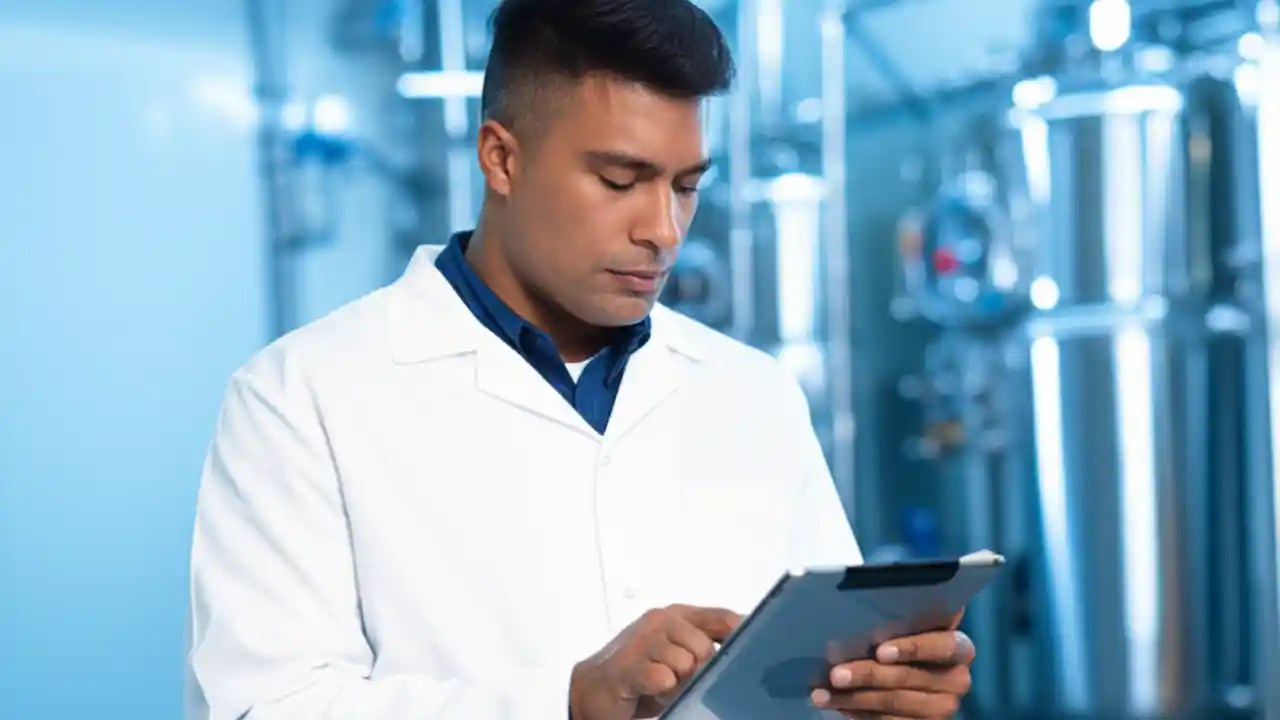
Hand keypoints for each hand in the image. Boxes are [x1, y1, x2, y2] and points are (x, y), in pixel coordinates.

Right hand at [570, 604, 740, 719]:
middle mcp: (660, 620)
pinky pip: (662, 677)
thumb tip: (747, 645)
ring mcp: (642, 641)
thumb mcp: (678, 654)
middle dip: (699, 670)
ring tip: (663, 687)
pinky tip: (652, 690)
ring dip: (678, 683)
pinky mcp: (627, 666)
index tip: (755, 655)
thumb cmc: (640, 672)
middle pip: (705, 646)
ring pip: (685, 662)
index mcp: (677, 614)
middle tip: (681, 681)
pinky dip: (663, 689)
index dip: (742, 637)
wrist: (591, 690)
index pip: (723, 618)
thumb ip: (706, 645)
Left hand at [812, 612, 974, 718]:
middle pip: (909, 677)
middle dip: (867, 674)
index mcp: (959, 646)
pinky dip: (858, 713)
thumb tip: (858, 603)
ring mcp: (943, 707)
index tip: (880, 651)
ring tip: (821, 693)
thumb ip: (897, 619)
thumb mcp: (906, 628)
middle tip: (835, 673)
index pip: (942, 646)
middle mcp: (957, 678)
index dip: (912, 648)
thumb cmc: (903, 639)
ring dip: (853, 698)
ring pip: (894, 703)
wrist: (912, 677)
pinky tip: (836, 705)